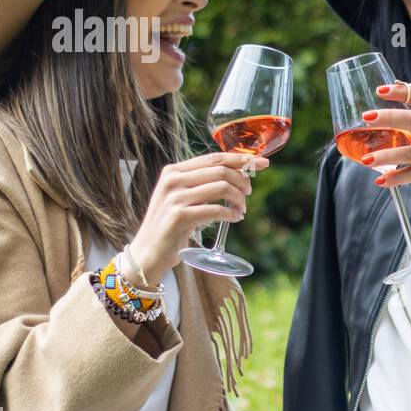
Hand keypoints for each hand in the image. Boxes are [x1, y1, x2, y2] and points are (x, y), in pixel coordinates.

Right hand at [127, 152, 269, 283]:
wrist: (148, 252)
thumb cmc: (171, 225)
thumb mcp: (182, 197)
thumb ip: (202, 184)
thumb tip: (239, 174)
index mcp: (173, 171)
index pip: (214, 158)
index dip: (241, 159)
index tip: (262, 163)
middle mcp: (172, 180)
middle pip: (221, 170)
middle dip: (242, 181)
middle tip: (248, 193)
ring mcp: (174, 198)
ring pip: (222, 187)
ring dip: (239, 199)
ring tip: (241, 209)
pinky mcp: (179, 216)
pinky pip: (216, 210)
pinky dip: (231, 214)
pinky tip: (235, 218)